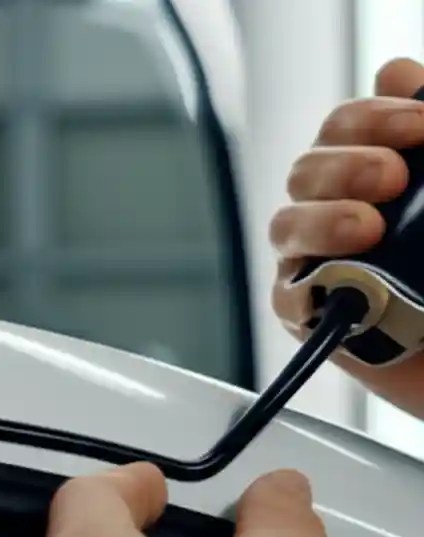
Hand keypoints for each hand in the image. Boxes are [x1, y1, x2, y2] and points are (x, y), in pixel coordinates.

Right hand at [272, 58, 423, 417]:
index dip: (378, 116)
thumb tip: (398, 70)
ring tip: (368, 229)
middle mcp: (343, 211)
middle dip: (346, 166)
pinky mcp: (314, 317)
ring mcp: (323, 264)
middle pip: (309, 169)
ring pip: (287, 225)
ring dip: (322, 220)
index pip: (350, 124)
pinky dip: (306, 291)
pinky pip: (286, 299)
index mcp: (378, 171)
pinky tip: (341, 286)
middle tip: (393, 178)